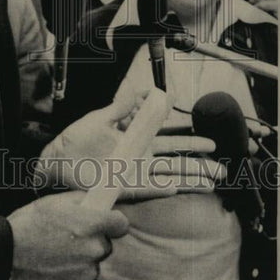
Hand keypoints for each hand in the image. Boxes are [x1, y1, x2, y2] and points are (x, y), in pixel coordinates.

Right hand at [7, 191, 127, 279]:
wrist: (4, 256)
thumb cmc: (26, 226)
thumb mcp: (53, 203)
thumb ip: (80, 202)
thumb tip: (93, 202)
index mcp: (90, 225)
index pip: (120, 224)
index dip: (112, 222)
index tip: (105, 223)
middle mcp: (92, 250)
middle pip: (104, 246)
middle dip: (91, 243)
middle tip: (69, 239)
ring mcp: (84, 275)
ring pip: (90, 266)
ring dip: (78, 262)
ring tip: (54, 255)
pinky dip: (68, 279)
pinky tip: (51, 270)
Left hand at [36, 99, 222, 199]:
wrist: (59, 160)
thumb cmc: (77, 138)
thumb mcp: (101, 117)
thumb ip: (122, 105)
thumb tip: (141, 90)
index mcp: (137, 137)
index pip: (169, 137)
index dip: (188, 138)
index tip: (208, 139)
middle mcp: (141, 156)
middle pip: (177, 159)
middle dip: (199, 161)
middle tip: (220, 165)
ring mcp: (136, 173)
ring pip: (170, 176)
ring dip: (191, 178)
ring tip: (213, 181)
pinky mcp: (126, 187)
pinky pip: (150, 189)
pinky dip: (165, 188)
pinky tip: (179, 188)